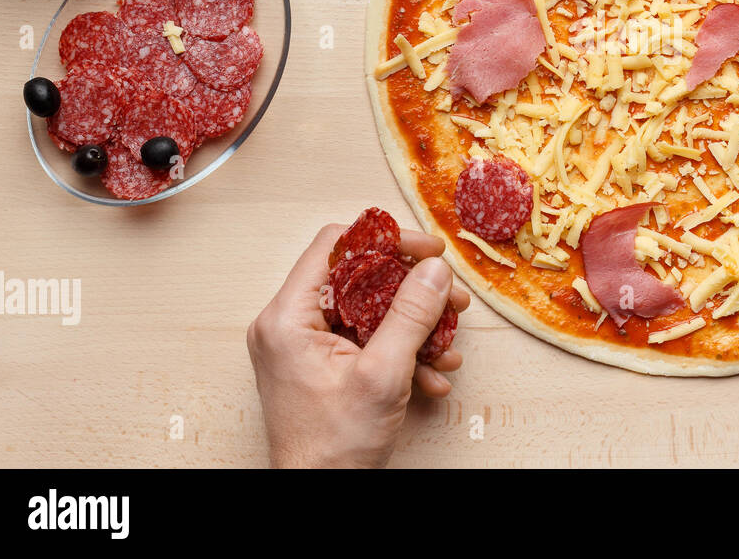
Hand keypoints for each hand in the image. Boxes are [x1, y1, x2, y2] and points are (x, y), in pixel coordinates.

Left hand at [247, 224, 470, 467]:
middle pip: (358, 277)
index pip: (336, 246)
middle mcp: (290, 326)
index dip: (387, 240)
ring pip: (370, 310)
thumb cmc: (332, 448)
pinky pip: (367, 340)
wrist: (320, 499)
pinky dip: (402, 351)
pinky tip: (433, 373)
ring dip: (415, 323)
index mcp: (288, 318)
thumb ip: (410, 316)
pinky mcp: (323, 367)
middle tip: (450, 296)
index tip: (428, 250)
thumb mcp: (382, 376)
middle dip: (412, 288)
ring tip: (450, 339)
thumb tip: (435, 270)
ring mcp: (306, 347)